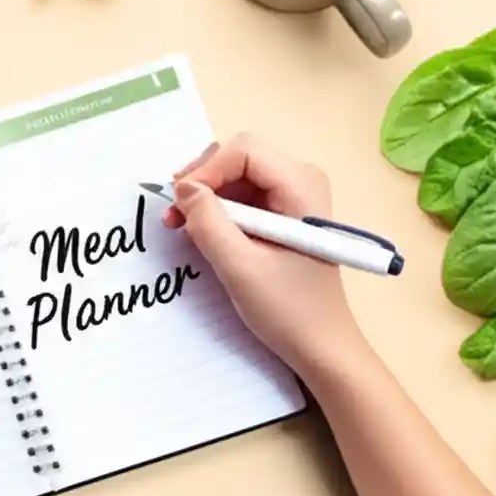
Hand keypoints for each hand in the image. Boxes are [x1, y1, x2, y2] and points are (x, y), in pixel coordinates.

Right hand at [164, 134, 369, 378]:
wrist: (320, 345)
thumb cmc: (288, 310)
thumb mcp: (240, 268)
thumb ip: (209, 223)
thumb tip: (183, 189)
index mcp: (302, 187)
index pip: (244, 151)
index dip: (206, 171)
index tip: (179, 204)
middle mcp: (301, 181)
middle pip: (239, 158)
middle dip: (202, 181)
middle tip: (174, 214)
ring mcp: (293, 198)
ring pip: (237, 176)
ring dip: (205, 197)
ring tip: (181, 225)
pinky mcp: (283, 216)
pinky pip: (243, 197)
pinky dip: (217, 210)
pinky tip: (201, 232)